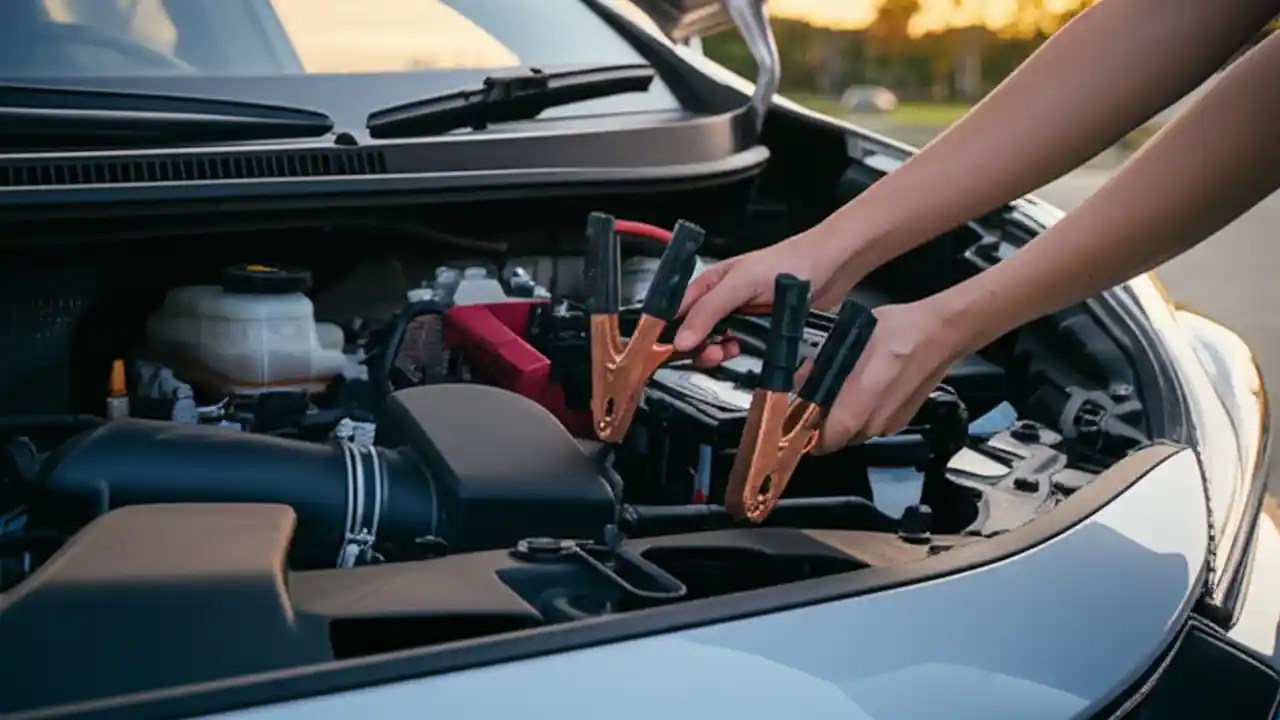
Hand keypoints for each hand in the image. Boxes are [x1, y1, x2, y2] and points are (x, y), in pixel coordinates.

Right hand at [674, 229, 863, 366]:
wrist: (831, 267)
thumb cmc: (787, 264)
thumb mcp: (741, 284)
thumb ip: (709, 311)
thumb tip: (681, 339)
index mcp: (710, 282)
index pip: (676, 310)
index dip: (668, 331)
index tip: (667, 351)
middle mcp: (722, 299)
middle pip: (694, 331)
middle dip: (696, 346)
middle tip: (710, 354)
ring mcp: (740, 315)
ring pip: (715, 341)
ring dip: (716, 352)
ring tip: (728, 353)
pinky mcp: (759, 328)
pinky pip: (739, 346)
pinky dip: (736, 353)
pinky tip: (742, 351)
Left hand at [808, 298, 970, 453]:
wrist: (940, 334)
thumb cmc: (894, 333)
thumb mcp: (847, 340)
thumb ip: (818, 366)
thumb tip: (797, 381)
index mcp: (854, 410)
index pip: (820, 442)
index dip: (804, 434)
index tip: (794, 419)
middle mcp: (872, 425)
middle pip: (836, 438)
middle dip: (822, 423)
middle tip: (814, 399)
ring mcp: (889, 426)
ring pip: (854, 433)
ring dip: (843, 419)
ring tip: (839, 392)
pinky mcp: (902, 420)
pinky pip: (872, 425)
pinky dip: (862, 414)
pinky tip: (864, 390)